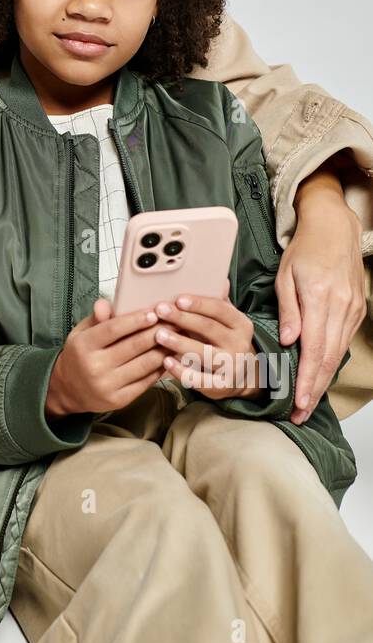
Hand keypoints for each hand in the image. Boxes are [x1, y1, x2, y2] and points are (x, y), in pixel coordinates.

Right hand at [46, 299, 169, 419]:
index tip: (154, 312)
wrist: (68, 390)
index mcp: (83, 346)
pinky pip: (146, 381)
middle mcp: (94, 367)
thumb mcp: (81, 332)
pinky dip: (161, 368)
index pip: (114, 329)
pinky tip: (169, 357)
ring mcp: (107, 386)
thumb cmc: (80, 355)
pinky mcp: (119, 400)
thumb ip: (96, 317)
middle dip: (158, 332)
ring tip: (177, 338)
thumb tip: (105, 303)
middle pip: (134, 346)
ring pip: (145, 364)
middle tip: (175, 321)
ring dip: (164, 349)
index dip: (136, 320)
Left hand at [149, 287, 263, 398]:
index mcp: (241, 324)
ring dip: (179, 343)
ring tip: (159, 335)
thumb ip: (218, 302)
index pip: (220, 310)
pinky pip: (199, 379)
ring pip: (204, 353)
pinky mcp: (221, 386)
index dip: (199, 304)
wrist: (243, 376)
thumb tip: (218, 278)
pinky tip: (166, 362)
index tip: (178, 298)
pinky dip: (182, 371)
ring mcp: (232, 366)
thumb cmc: (225, 341)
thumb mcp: (226, 321)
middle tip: (161, 310)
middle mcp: (239, 344)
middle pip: (209, 329)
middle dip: (183, 319)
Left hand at [275, 188, 364, 424]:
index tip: (298, 402)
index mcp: (319, 299)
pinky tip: (320, 375)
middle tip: (300, 414)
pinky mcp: (357, 310)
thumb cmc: (304, 250)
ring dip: (323, 380)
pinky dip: (332, 362)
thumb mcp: (285, 275)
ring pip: (338, 353)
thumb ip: (288, 310)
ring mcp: (352, 310)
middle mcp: (340, 307)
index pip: (313, 349)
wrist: (334, 228)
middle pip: (328, 358)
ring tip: (307, 402)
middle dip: (314, 389)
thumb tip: (289, 342)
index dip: (306, 379)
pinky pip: (343, 342)